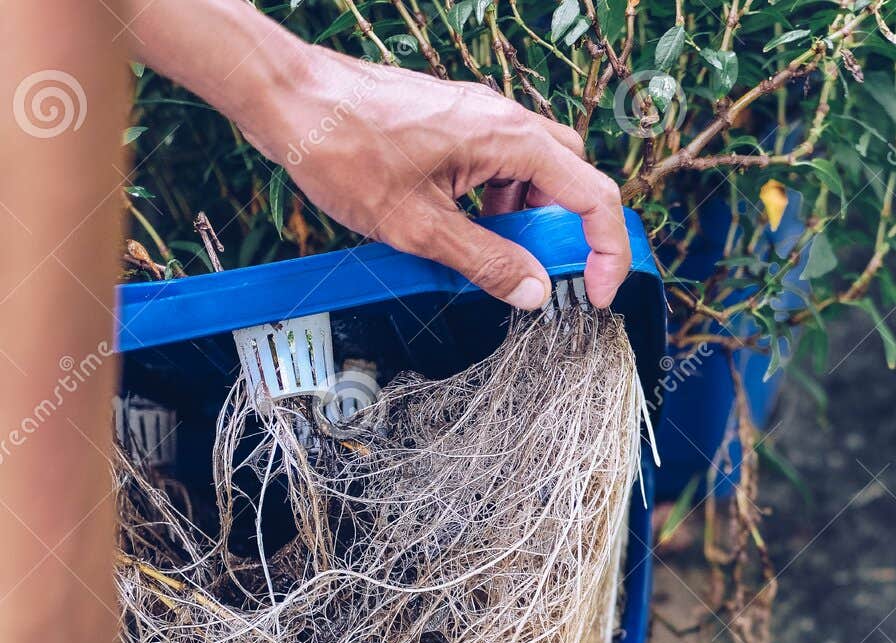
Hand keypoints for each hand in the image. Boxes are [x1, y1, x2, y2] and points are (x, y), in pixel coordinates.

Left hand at [240, 46, 629, 310]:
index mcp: (509, 139)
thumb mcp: (418, 226)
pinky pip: (500, 162)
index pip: (593, 196)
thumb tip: (535, 292)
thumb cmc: (342, 149)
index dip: (608, 250)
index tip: (598, 291)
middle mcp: (504, 119)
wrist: (286, 97)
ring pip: (537, 171)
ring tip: (492, 252)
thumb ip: (486, 261)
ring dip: (529, 217)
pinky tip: (461, 226)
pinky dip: (497, 200)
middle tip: (548, 272)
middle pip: (574, 178)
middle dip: (569, 231)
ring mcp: (479, 116)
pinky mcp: (454, 121)